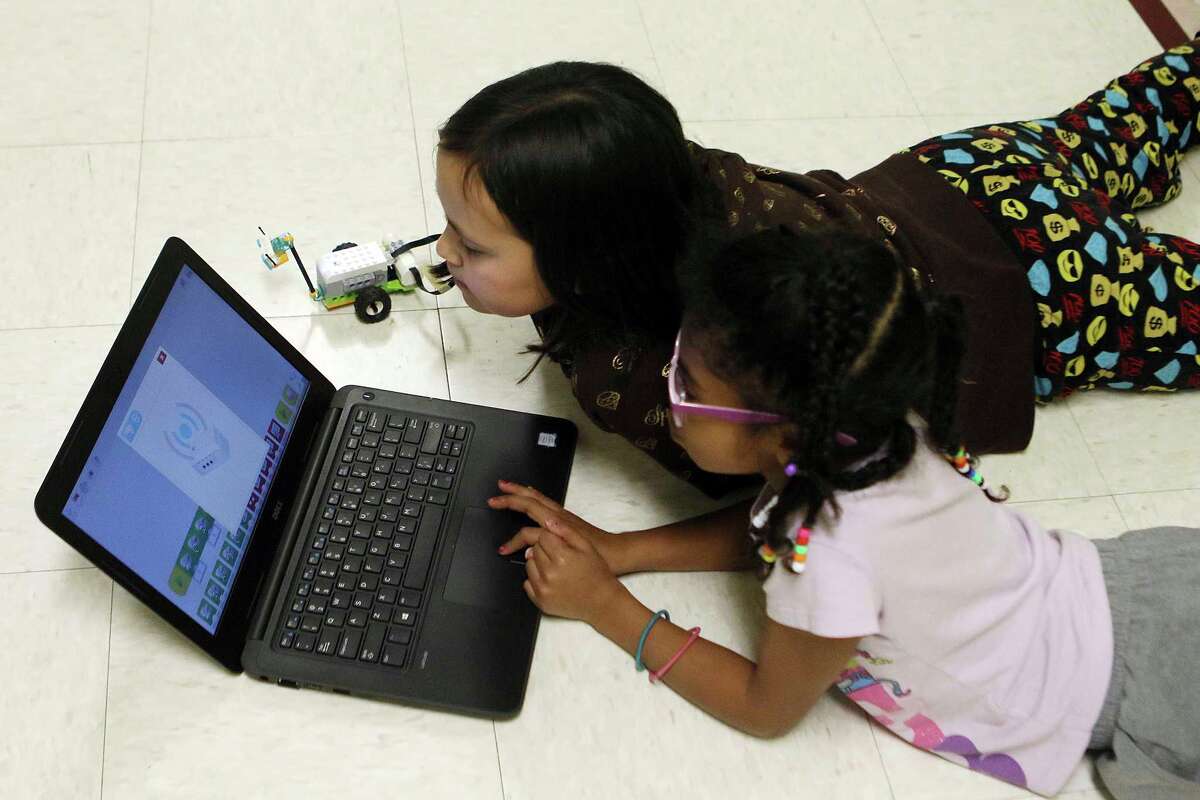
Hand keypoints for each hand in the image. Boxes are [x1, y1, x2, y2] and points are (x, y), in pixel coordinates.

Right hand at [489, 481, 628, 573]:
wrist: (617, 552)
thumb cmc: (598, 554)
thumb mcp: (573, 552)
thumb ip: (550, 549)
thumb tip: (528, 549)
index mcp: (558, 521)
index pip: (529, 509)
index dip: (511, 514)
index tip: (498, 524)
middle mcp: (559, 515)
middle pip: (531, 498)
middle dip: (512, 494)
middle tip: (494, 495)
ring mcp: (562, 516)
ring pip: (538, 498)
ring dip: (521, 492)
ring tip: (507, 487)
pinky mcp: (565, 520)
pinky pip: (544, 503)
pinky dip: (533, 498)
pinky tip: (530, 499)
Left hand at [521, 516, 624, 623]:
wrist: (602, 601)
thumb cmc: (597, 573)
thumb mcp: (587, 546)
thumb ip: (566, 531)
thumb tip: (548, 522)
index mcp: (561, 557)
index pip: (543, 537)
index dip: (552, 539)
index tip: (560, 545)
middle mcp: (549, 573)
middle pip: (534, 550)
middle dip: (545, 550)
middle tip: (561, 558)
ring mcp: (543, 589)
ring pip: (528, 565)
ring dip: (539, 564)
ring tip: (556, 569)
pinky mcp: (540, 601)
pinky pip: (527, 583)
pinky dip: (536, 580)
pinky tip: (551, 580)